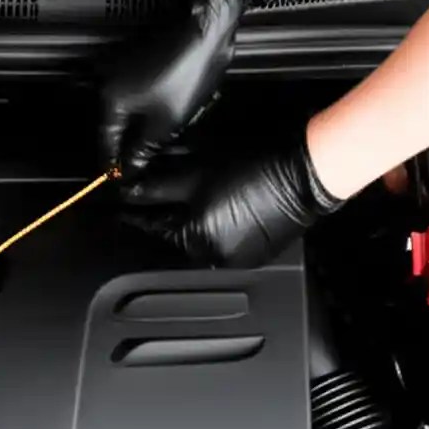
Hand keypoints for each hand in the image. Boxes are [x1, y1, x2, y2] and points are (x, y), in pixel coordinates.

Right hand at [99, 0, 260, 174]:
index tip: (120, 178)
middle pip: (115, 126)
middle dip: (130, 145)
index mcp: (111, 98)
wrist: (205, 34)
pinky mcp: (138, 62)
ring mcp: (123, 69)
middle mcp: (109, 81)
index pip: (106, 141)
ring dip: (142, 127)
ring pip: (128, 111)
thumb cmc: (187, 72)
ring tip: (161, 137)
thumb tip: (132, 168)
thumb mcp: (166, 123)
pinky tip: (167, 114)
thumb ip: (144, 149)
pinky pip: (137, 95)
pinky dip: (148, 109)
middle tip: (142, 163)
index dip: (114, 163)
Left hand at [121, 136, 342, 267]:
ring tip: (195, 199)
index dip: (135, 212)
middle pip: (175, 237)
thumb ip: (158, 186)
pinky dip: (215, 227)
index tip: (122, 206)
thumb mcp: (198, 173)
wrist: (305, 173)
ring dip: (190, 222)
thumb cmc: (259, 169)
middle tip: (151, 197)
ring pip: (199, 240)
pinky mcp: (255, 254)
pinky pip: (223, 242)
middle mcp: (215, 259)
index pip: (152, 227)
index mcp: (196, 241)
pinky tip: (220, 208)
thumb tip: (132, 189)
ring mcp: (237, 259)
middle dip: (164, 217)